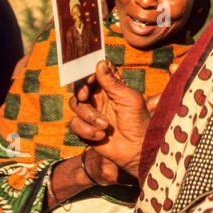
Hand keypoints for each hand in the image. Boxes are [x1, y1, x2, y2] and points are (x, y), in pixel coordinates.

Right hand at [68, 59, 149, 175]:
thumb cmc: (138, 122)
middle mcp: (99, 98)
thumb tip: (100, 63)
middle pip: (79, 86)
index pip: (94, 72)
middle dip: (80, 91)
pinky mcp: (85, 129)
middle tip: (85, 96)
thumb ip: (113, 82)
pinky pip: (74, 124)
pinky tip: (101, 136)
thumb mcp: (129, 98)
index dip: (89, 72)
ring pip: (75, 105)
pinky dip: (86, 130)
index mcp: (111, 87)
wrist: (137, 149)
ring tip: (105, 125)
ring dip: (88, 115)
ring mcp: (91, 113)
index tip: (90, 78)